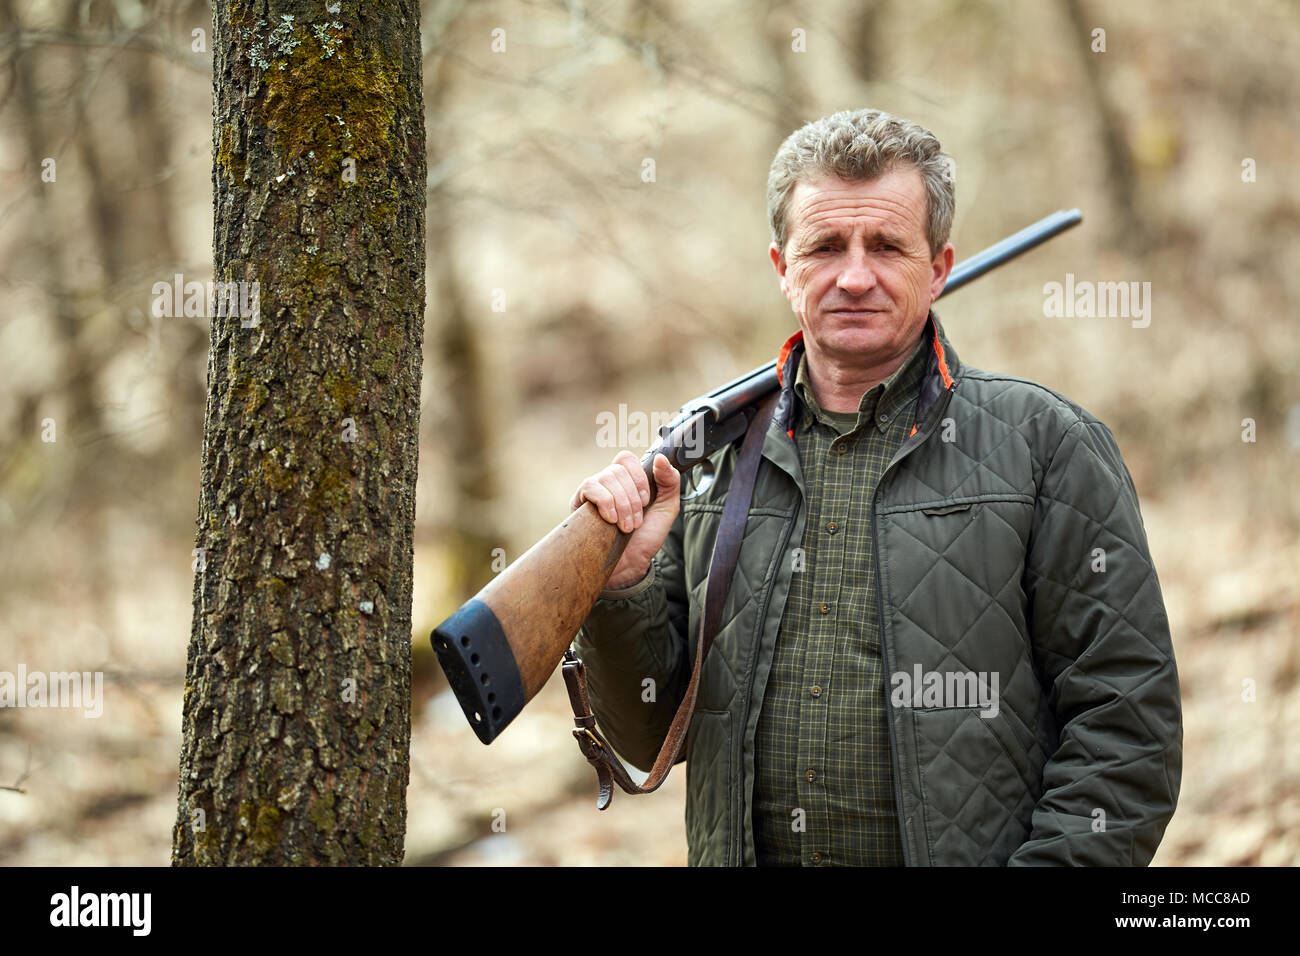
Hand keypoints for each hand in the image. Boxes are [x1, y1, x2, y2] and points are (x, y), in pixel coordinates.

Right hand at [570, 450, 680, 588]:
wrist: (628, 566)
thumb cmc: (645, 539)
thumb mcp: (667, 509)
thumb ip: (670, 482)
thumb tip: (660, 458)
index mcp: (627, 480)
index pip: (626, 459)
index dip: (638, 477)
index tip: (645, 501)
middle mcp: (608, 483)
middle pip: (618, 469)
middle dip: (632, 498)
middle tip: (635, 522)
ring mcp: (592, 492)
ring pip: (606, 478)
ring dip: (621, 504)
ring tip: (625, 527)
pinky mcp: (578, 503)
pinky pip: (590, 487)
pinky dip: (605, 502)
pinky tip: (610, 519)